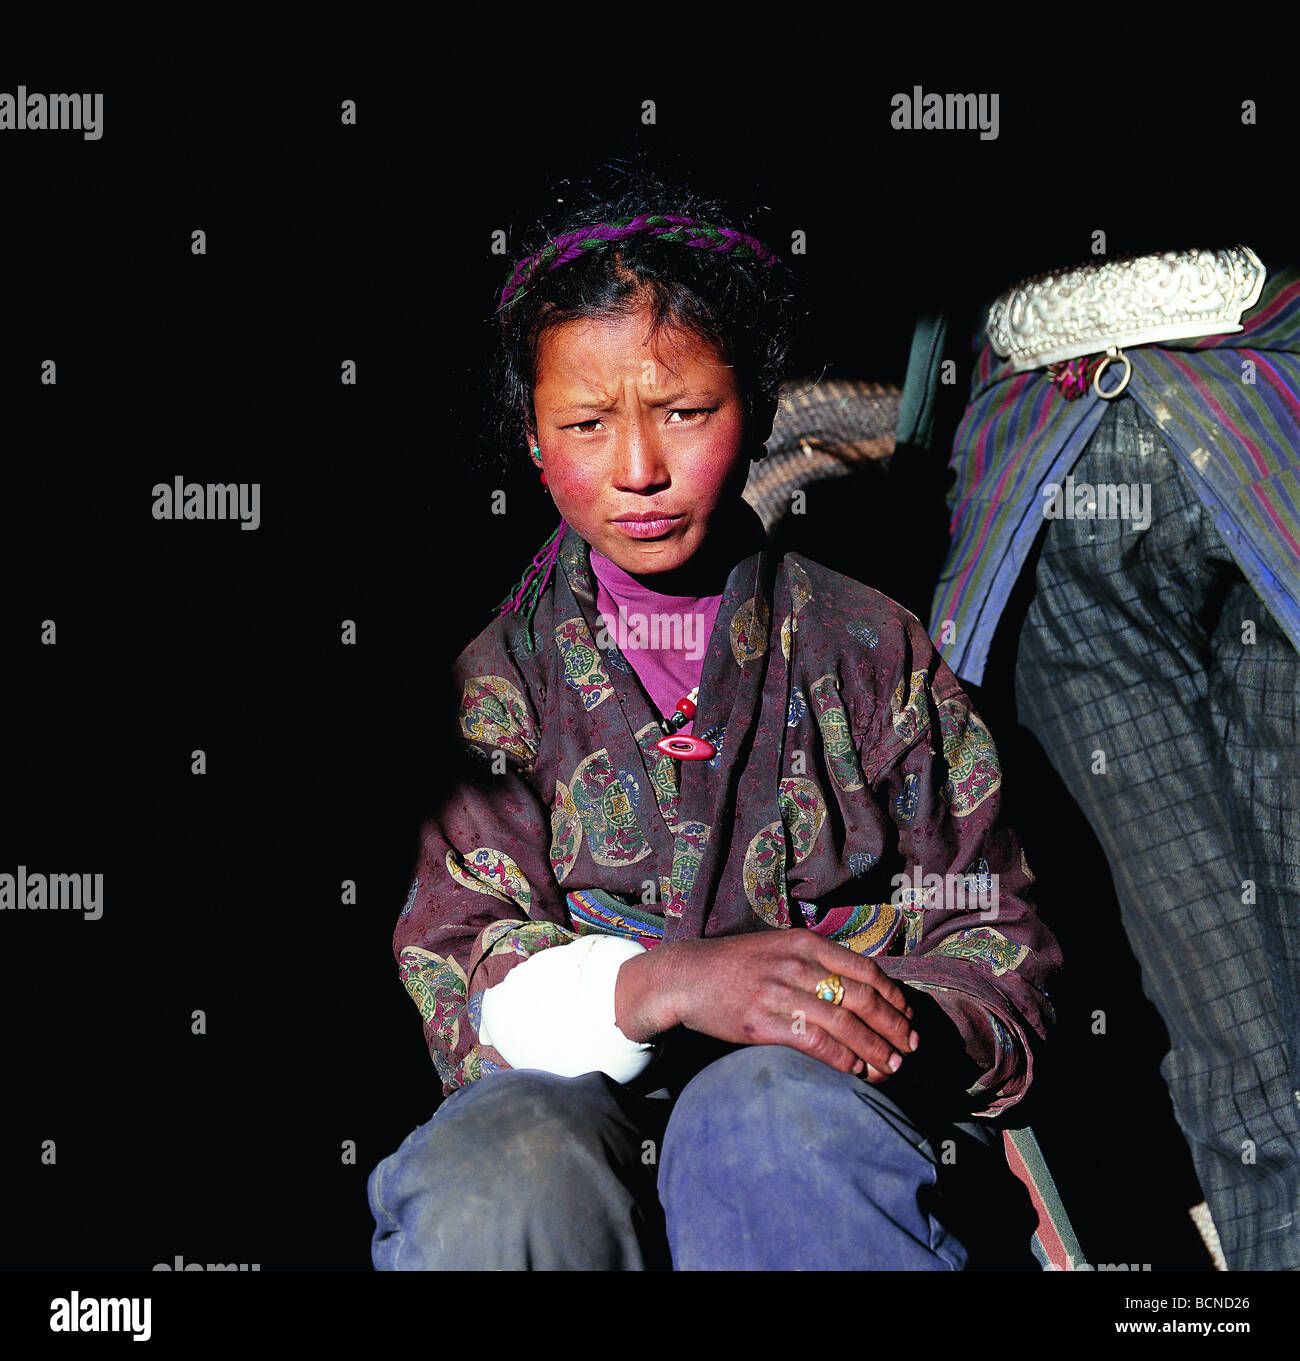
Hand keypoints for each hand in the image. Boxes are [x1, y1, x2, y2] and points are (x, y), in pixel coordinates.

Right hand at [614, 929, 917, 1081]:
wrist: (684, 977)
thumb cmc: (735, 966)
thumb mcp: (779, 948)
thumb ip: (816, 961)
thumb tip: (861, 988)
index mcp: (806, 943)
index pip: (867, 971)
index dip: (896, 998)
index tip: (909, 1019)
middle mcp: (797, 964)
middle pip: (863, 998)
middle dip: (894, 1028)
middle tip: (910, 1049)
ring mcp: (779, 992)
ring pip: (844, 1023)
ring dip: (874, 1050)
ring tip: (890, 1069)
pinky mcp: (762, 1021)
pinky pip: (815, 1042)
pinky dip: (842, 1059)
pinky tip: (855, 1072)